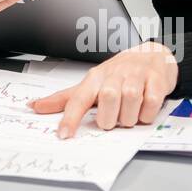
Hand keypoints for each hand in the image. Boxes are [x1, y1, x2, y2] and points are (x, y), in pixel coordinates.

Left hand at [28, 42, 177, 137]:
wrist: (152, 55)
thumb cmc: (118, 74)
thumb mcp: (91, 84)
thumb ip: (66, 99)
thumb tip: (35, 106)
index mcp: (94, 78)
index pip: (78, 98)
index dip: (70, 117)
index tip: (64, 135)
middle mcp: (114, 74)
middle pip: (108, 98)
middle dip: (110, 118)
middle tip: (112, 120)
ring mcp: (136, 75)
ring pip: (130, 99)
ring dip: (130, 117)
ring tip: (129, 116)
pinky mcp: (156, 79)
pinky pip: (152, 101)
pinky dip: (147, 113)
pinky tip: (144, 110)